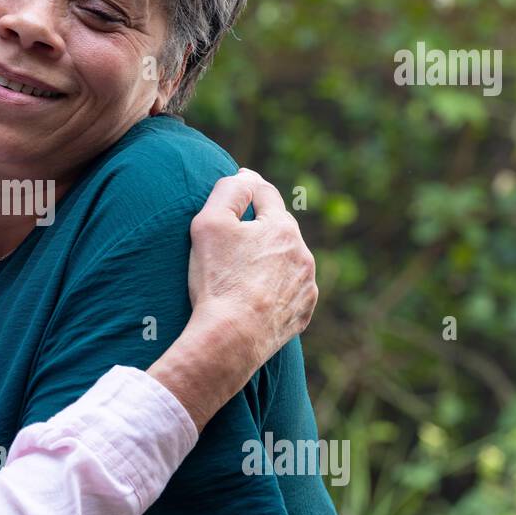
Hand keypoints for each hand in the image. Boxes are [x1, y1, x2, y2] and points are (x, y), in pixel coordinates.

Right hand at [187, 168, 316, 364]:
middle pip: (278, 227)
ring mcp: (306, 285)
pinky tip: (255, 297)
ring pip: (287, 260)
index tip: (237, 187)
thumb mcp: (209, 224)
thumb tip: (245, 177)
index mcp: (282, 227)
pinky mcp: (303, 312)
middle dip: (260, 227)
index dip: (247, 187)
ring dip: (270, 258)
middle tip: (234, 236)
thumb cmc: (217, 280)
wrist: (231, 338)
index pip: (264, 193)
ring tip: (243, 272)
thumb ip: (228, 191)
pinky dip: (276, 289)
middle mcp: (302, 253)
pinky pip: (290, 291)